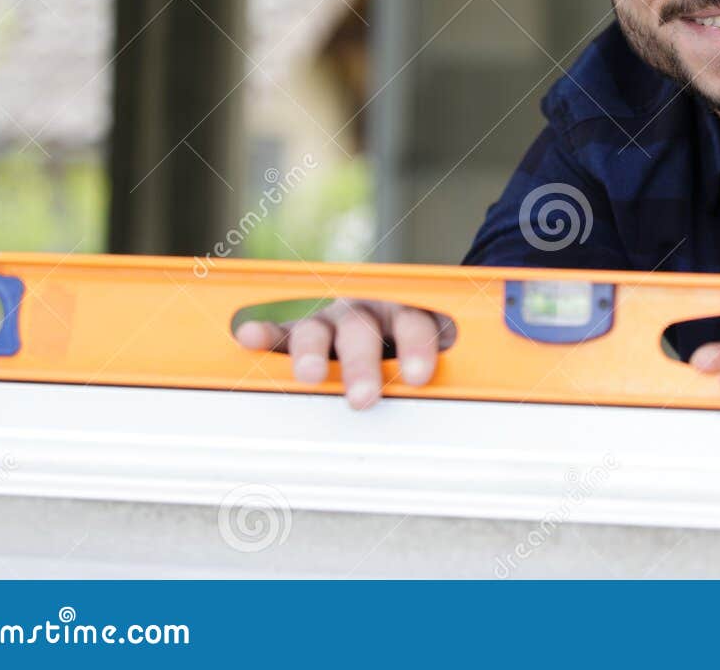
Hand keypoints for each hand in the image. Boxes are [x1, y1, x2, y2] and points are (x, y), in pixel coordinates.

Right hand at [234, 299, 454, 410]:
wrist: (397, 314)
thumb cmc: (416, 347)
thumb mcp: (437, 355)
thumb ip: (441, 372)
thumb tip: (469, 409)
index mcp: (408, 312)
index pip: (414, 324)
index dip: (417, 348)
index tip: (420, 377)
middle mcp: (368, 311)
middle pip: (362, 331)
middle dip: (362, 365)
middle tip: (363, 397)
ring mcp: (331, 319)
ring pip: (319, 329)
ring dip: (313, 351)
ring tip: (310, 374)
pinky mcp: (300, 330)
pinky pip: (279, 332)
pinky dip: (265, 335)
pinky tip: (249, 338)